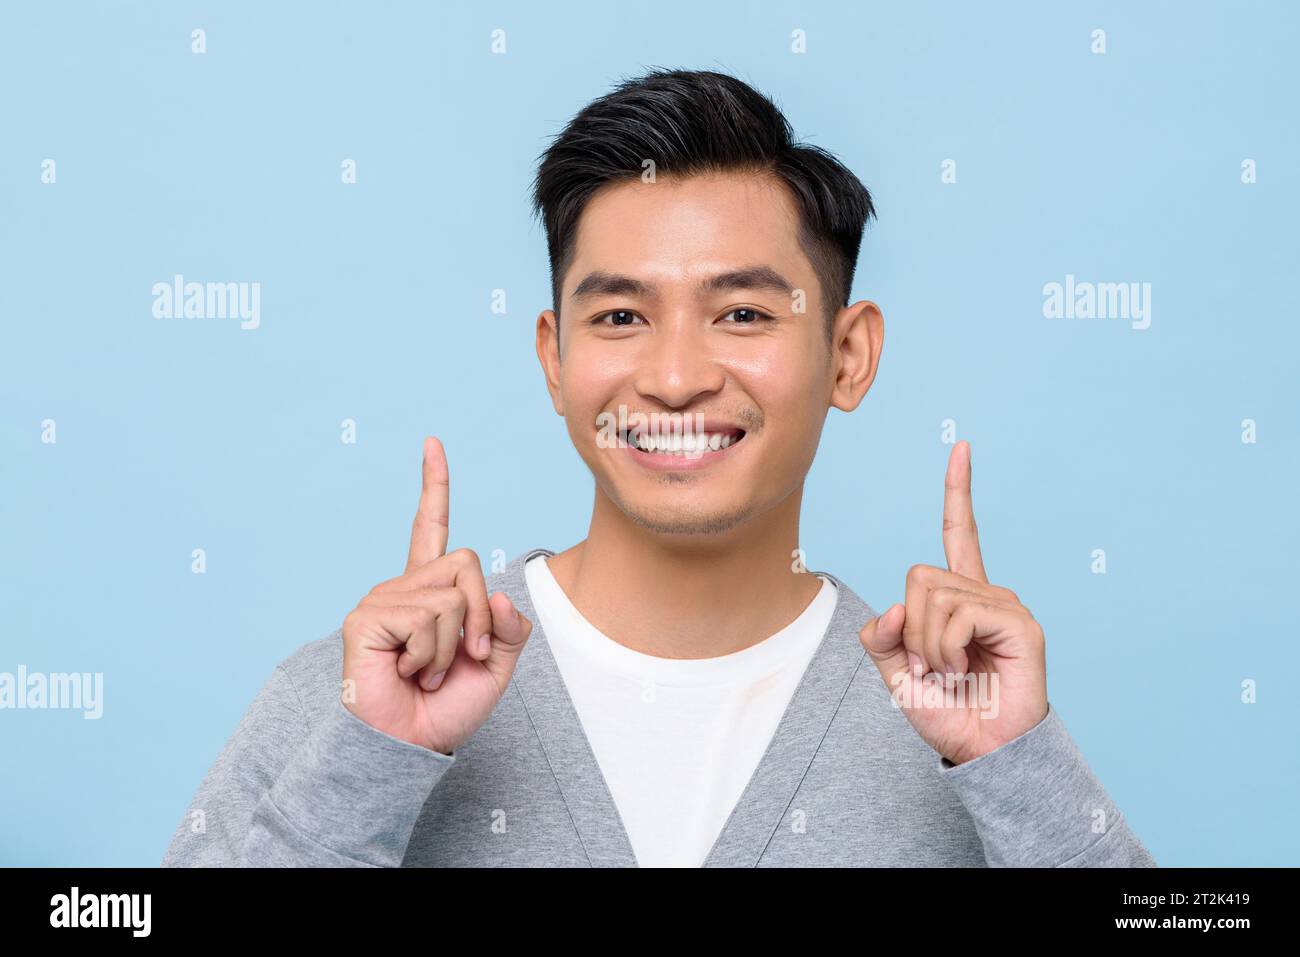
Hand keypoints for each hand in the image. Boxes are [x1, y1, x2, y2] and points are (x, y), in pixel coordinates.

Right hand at [340, 436, 533, 753]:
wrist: (410, 745)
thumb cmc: (446, 707)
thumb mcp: (496, 665)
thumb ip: (509, 628)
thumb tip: (498, 597)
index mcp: (431, 590)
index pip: (431, 528)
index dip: (435, 487)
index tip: (432, 444)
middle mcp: (404, 585)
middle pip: (468, 562)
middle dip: (481, 614)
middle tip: (464, 656)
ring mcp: (383, 598)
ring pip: (453, 594)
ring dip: (454, 644)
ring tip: (426, 671)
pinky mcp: (367, 617)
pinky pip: (428, 618)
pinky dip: (431, 655)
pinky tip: (407, 671)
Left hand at [858, 441, 1047, 765]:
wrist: (982, 749)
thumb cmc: (947, 710)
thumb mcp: (895, 674)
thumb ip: (880, 638)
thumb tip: (893, 606)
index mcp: (959, 597)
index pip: (958, 533)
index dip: (957, 492)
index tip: (961, 448)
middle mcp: (985, 593)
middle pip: (919, 575)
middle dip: (909, 626)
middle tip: (930, 664)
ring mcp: (1004, 606)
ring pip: (934, 597)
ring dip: (927, 644)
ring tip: (952, 671)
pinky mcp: (1018, 623)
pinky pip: (957, 616)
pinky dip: (946, 648)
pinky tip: (967, 669)